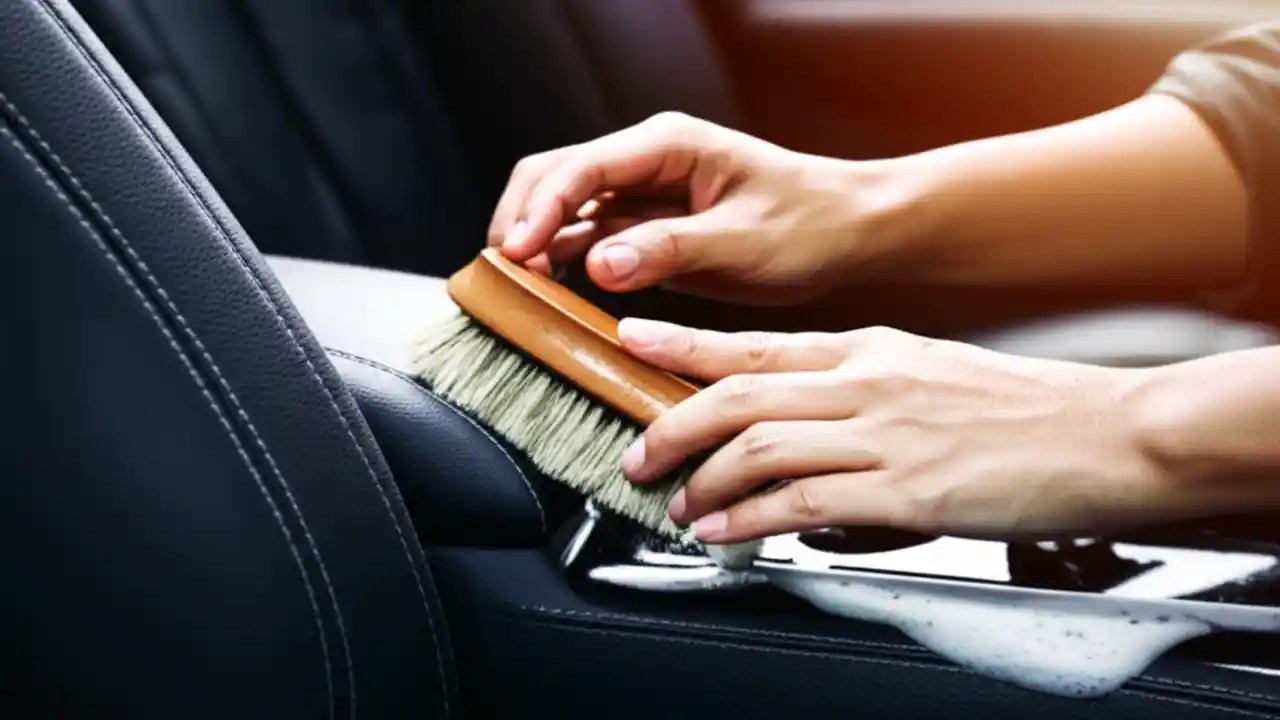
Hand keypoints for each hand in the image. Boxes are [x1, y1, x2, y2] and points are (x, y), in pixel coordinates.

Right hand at [488, 112, 892, 305]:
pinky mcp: (646, 229)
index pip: (581, 168)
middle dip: (520, 221)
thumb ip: (670, 249)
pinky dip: (561, 263)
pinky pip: (587, 240)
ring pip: (562, 209)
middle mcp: (644, 163)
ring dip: (535, 244)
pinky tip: (552, 293)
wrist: (847, 232)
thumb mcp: (744, 240)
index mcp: (667, 145)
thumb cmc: (809, 224)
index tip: (517, 254)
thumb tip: (599, 264)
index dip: (540, 209)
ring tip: (518, 291)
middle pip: (554, 178)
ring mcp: (641, 195)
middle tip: (507, 276)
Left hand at [614, 318, 1227, 543]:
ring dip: (702, 482)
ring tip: (675, 505)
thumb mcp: (928, 371)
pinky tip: (724, 531)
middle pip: (738, 397)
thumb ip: (861, 384)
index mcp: (870, 349)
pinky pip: (800, 503)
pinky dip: (748, 519)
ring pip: (758, 449)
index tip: (631, 341)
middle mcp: (866, 384)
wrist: (1109, 434)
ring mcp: (883, 437)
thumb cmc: (1023, 408)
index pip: (756, 343)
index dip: (682, 344)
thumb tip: (799, 413)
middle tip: (636, 453)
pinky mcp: (906, 494)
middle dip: (670, 426)